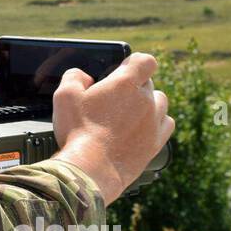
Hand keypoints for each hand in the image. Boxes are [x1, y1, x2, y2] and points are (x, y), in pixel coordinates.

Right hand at [51, 53, 174, 204]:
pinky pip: (166, 124)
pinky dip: (156, 123)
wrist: (91, 169)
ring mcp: (154, 122)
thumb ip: (75, 76)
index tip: (124, 70)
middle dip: (134, 87)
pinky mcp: (156, 143)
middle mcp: (146, 100)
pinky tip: (141, 129)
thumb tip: (84, 76)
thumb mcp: (64, 95)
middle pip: (149, 83)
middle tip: (114, 99)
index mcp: (125, 83)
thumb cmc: (78, 132)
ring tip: (129, 114)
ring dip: (148, 104)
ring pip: (160, 103)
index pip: (145, 61)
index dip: (135, 63)